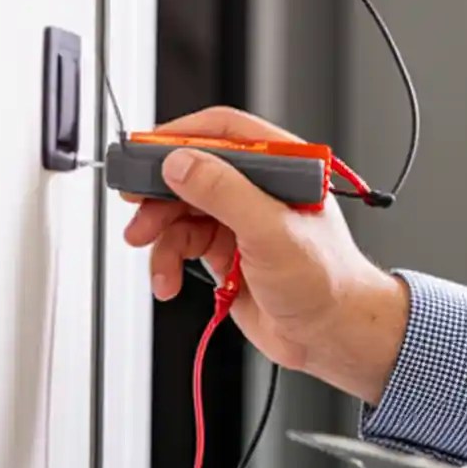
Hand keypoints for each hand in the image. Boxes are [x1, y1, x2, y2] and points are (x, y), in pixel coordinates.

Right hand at [121, 106, 408, 402]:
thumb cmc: (327, 282)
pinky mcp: (226, 253)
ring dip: (160, 233)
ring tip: (150, 252)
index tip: (145, 150)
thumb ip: (224, 193)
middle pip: (193, 171)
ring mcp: (240, 222)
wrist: (332, 336)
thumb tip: (180, 163)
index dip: (182, 135)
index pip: (224, 132)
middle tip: (133, 203)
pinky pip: (183, 245)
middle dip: (159, 190)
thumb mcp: (271, 232)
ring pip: (181, 211)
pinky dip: (168, 262)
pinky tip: (167, 281)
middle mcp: (258, 190)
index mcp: (282, 167)